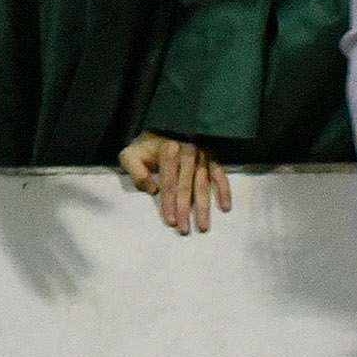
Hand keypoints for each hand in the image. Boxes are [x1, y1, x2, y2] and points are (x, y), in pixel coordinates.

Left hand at [118, 132, 233, 235]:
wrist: (164, 127)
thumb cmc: (146, 146)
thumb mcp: (130, 155)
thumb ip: (136, 171)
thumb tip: (153, 190)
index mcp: (168, 151)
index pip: (169, 182)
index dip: (169, 203)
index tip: (171, 221)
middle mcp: (187, 152)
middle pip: (186, 186)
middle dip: (186, 209)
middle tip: (184, 229)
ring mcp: (202, 155)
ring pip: (203, 184)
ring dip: (204, 206)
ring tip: (203, 226)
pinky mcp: (212, 157)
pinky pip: (220, 175)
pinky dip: (224, 190)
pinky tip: (226, 207)